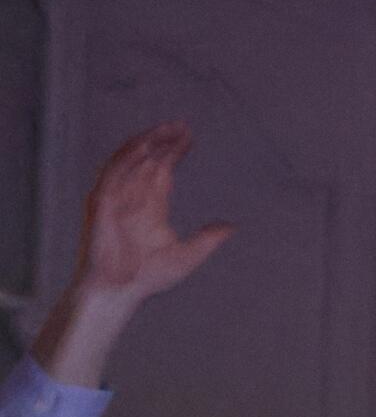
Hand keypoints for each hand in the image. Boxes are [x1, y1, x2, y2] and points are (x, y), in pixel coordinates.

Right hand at [67, 122, 234, 311]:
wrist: (120, 290)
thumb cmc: (148, 278)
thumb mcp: (188, 256)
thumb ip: (208, 239)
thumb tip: (231, 227)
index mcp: (152, 207)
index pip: (163, 170)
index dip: (175, 153)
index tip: (190, 137)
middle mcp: (134, 198)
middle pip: (149, 161)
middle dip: (164, 142)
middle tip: (182, 125)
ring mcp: (117, 198)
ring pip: (130, 162)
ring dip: (146, 144)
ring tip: (164, 129)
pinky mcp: (102, 203)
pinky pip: (113, 174)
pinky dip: (126, 160)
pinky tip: (143, 148)